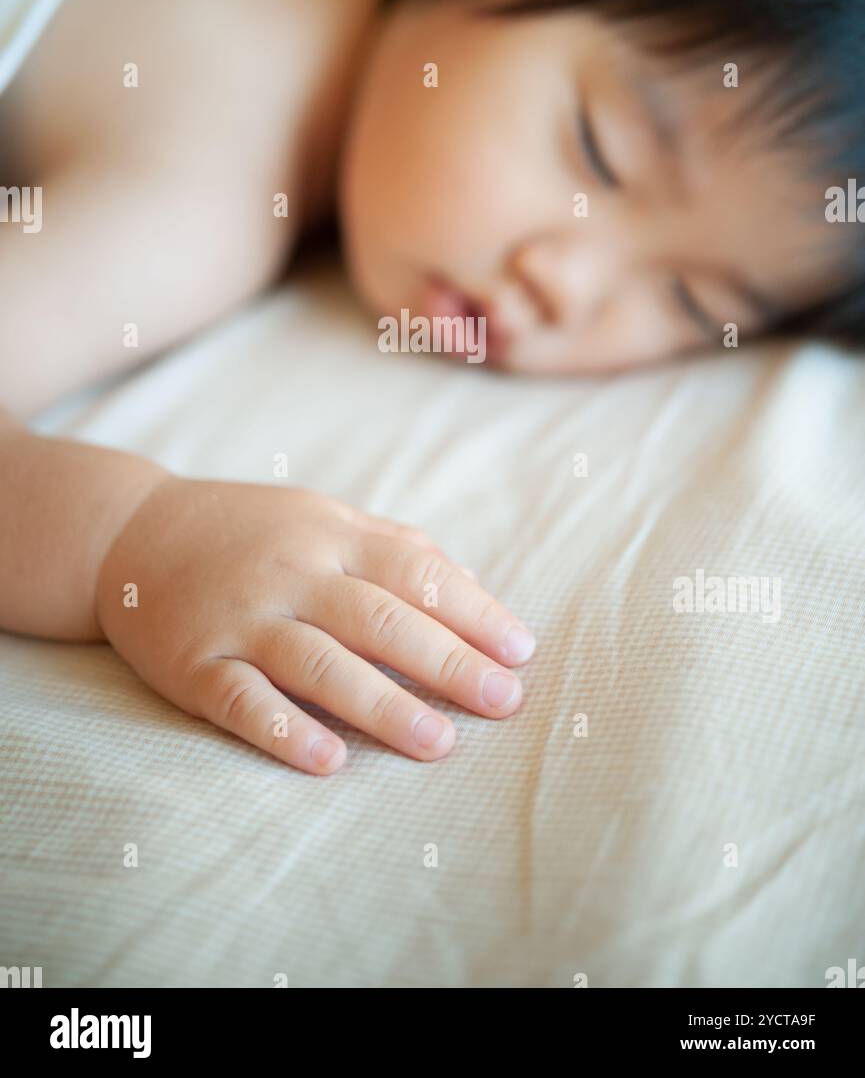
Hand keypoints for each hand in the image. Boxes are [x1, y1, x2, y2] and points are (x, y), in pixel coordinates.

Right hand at [95, 478, 534, 774]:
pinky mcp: (194, 665)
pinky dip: (285, 731)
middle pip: (379, 619)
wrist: (131, 532)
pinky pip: (242, 702)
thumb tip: (477, 593)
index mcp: (331, 535)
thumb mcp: (325, 519)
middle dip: (447, 663)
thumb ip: (397, 549)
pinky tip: (329, 762)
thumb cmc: (253, 531)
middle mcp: (291, 574)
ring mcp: (241, 620)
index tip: (520, 652)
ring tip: (439, 743)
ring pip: (319, 663)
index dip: (472, 611)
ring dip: (382, 705)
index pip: (414, 571)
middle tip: (504, 701)